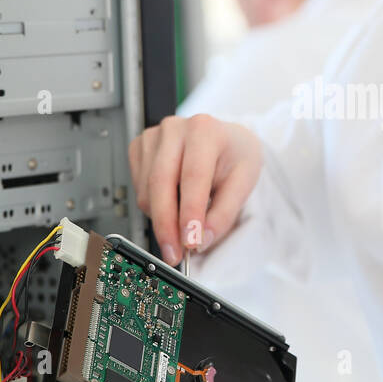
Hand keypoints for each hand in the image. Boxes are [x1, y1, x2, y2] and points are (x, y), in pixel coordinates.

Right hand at [128, 114, 261, 265]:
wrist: (226, 140)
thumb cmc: (235, 156)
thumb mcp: (244, 182)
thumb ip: (224, 213)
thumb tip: (202, 239)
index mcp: (204, 130)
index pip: (193, 176)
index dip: (189, 212)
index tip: (189, 241)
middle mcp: (174, 128)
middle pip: (161, 183)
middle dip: (167, 225)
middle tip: (175, 253)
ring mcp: (153, 137)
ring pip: (147, 191)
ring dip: (161, 218)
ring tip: (182, 225)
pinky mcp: (139, 148)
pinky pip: (138, 188)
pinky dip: (153, 206)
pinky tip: (172, 202)